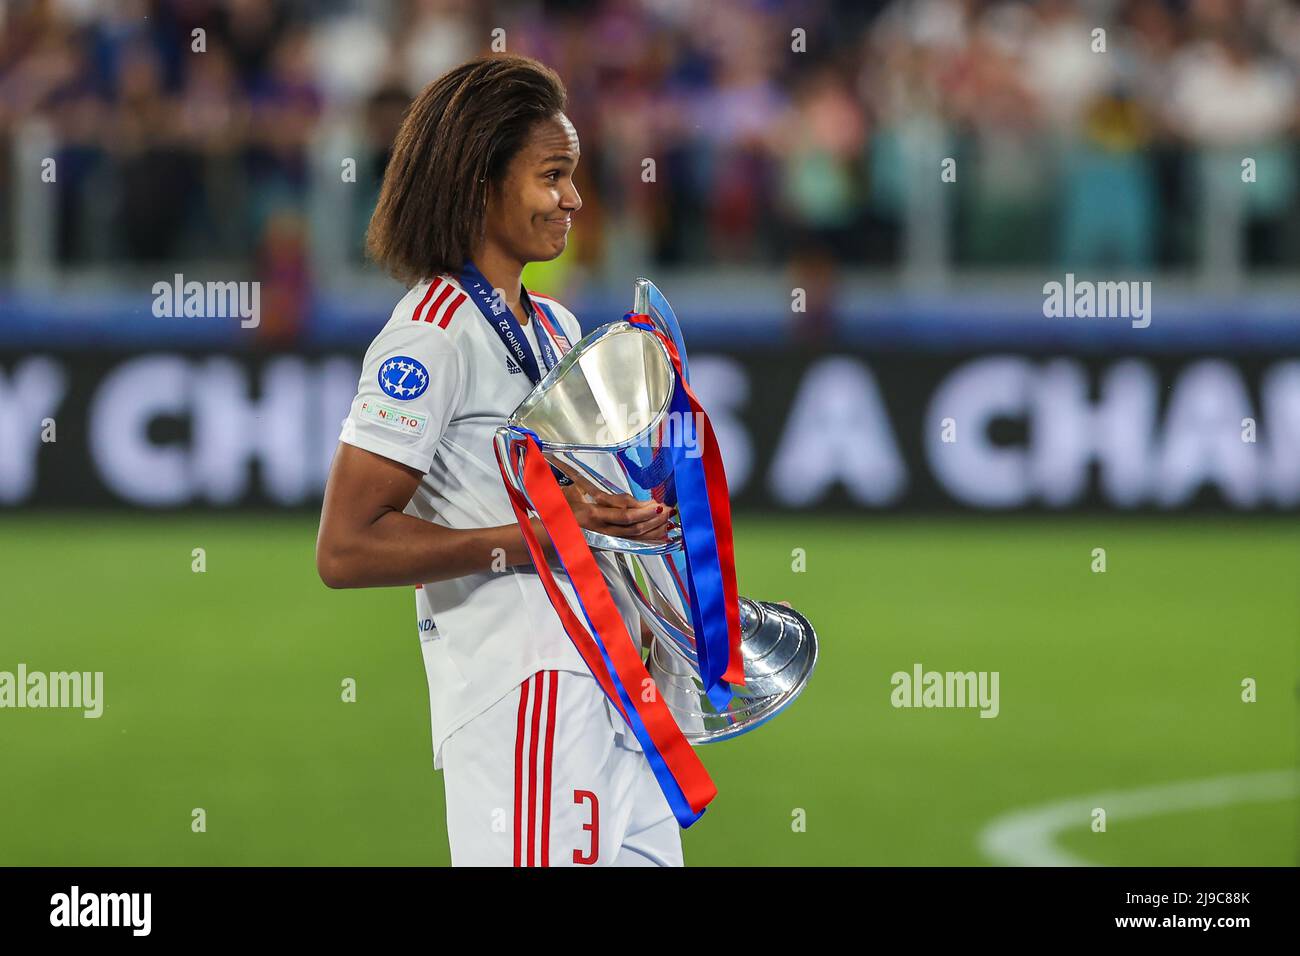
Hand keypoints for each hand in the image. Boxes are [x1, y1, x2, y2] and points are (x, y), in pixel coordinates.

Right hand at [555, 462, 674, 541]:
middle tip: (669, 511)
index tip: (657, 503)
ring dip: (652, 530)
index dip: (642, 510)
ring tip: (668, 522)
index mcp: (592, 513)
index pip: (623, 513)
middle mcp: (600, 528)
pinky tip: (660, 536)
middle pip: (632, 526)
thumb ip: (602, 495)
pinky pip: (630, 543)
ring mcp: (603, 539)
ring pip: (633, 537)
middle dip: (653, 519)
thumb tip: (631, 498)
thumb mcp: (576, 493)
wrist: (548, 535)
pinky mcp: (607, 545)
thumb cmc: (561, 509)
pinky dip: (646, 540)